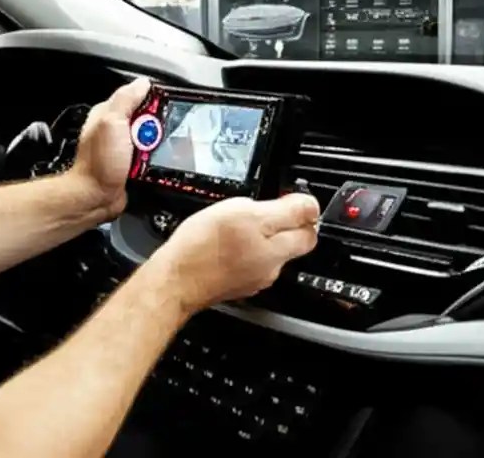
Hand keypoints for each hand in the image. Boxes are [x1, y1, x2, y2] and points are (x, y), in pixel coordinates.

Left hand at [70, 77, 151, 218]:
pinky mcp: (132, 164)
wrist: (96, 198)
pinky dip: (156, 159)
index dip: (152, 100)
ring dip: (158, 144)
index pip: (136, 96)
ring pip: (151, 138)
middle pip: (147, 118)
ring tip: (157, 151)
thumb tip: (143, 83)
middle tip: (156, 135)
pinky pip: (151, 156)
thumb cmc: (99, 163)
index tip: (164, 108)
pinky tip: (157, 162)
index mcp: (108, 113)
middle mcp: (115, 129)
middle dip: (157, 125)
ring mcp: (124, 148)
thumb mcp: (112, 122)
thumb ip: (125, 99)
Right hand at [153, 193, 320, 313]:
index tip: (287, 199)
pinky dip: (241, 250)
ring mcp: (253, 280)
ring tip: (234, 225)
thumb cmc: (202, 247)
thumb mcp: (245, 212)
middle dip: (280, 223)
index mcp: (278, 251)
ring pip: (267, 251)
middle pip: (290, 242)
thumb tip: (310, 206)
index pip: (310, 231)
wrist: (173, 280)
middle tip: (258, 210)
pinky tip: (223, 242)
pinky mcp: (235, 284)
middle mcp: (270, 269)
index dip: (302, 211)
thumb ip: (284, 210)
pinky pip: (247, 262)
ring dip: (258, 236)